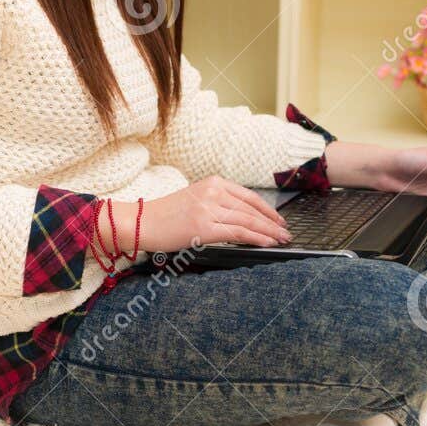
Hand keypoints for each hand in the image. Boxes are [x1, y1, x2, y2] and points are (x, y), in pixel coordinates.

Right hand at [103, 176, 292, 252]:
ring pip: (248, 221)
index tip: (278, 219)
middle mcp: (213, 192)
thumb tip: (240, 218)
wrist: (140, 222)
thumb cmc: (163, 216)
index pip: (248, 196)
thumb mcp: (194, 200)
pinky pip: (238, 233)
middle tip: (286, 232)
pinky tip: (267, 243)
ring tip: (281, 240)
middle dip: (272, 222)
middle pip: (251, 208)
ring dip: (269, 232)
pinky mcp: (204, 227)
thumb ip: (216, 203)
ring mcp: (209, 209)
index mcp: (212, 182)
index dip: (267, 209)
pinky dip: (256, 238)